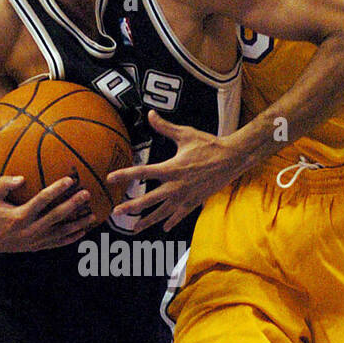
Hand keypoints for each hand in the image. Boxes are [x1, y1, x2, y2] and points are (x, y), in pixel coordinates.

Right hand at [0, 175, 93, 252]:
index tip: (69, 180)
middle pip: (57, 216)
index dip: (57, 189)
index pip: (42, 200)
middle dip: (73, 205)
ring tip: (93, 215)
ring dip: (78, 224)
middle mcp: (30, 229)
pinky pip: (57, 243)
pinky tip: (82, 232)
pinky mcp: (37, 247)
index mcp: (20, 216)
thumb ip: (5, 184)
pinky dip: (71, 238)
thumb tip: (22, 178)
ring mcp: (35, 240)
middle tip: (86, 194)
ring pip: (61, 232)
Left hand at [107, 111, 245, 231]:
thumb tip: (150, 114)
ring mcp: (185, 196)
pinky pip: (180, 215)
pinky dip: (171, 222)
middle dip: (131, 207)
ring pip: (162, 212)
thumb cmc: (209, 145)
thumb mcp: (186, 134)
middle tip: (115, 212)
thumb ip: (165, 127)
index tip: (111, 178)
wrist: (232, 159)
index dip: (125, 175)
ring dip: (147, 220)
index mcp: (171, 168)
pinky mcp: (195, 202)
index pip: (142, 172)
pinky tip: (163, 228)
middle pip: (148, 200)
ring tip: (134, 229)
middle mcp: (176, 186)